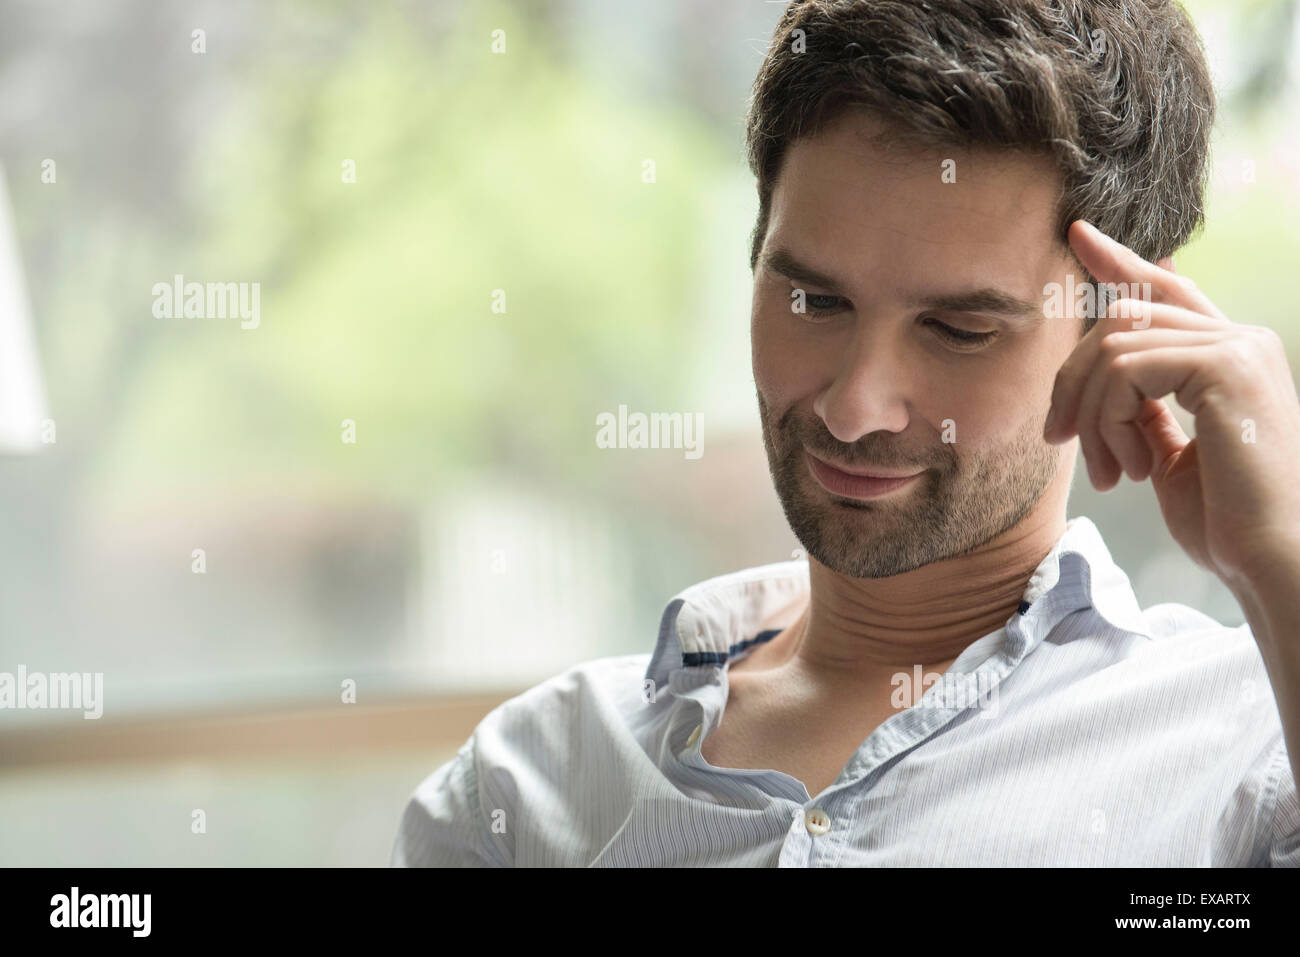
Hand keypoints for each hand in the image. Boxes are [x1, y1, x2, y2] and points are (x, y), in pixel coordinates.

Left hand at [1043, 219, 1299, 587]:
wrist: (1274, 558)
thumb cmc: (1229, 522)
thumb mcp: (1172, 457)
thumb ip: (1147, 411)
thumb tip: (1109, 383)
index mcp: (1230, 356)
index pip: (1165, 290)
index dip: (1118, 261)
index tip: (1076, 236)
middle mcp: (1240, 339)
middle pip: (1121, 316)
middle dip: (1072, 378)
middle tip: (1059, 439)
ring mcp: (1237, 348)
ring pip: (1113, 347)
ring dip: (1090, 414)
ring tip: (1108, 471)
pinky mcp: (1226, 366)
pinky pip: (1125, 369)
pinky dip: (1109, 420)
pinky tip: (1130, 467)